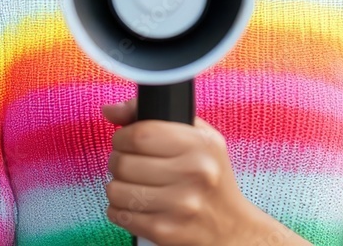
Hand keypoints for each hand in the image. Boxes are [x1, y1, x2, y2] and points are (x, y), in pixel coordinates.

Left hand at [100, 96, 255, 245]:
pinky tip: (134, 204)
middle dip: (117, 160)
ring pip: (117, 190)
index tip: (123, 140)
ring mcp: (179, 206)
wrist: (233, 227)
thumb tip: (110, 110)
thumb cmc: (211, 175)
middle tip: (126, 162)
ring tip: (129, 183)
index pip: (141, 134)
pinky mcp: (166, 232)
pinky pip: (120, 215)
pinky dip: (118, 209)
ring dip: (115, 186)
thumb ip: (155, 115)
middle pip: (124, 162)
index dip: (122, 135)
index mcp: (200, 145)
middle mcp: (192, 174)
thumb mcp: (198, 136)